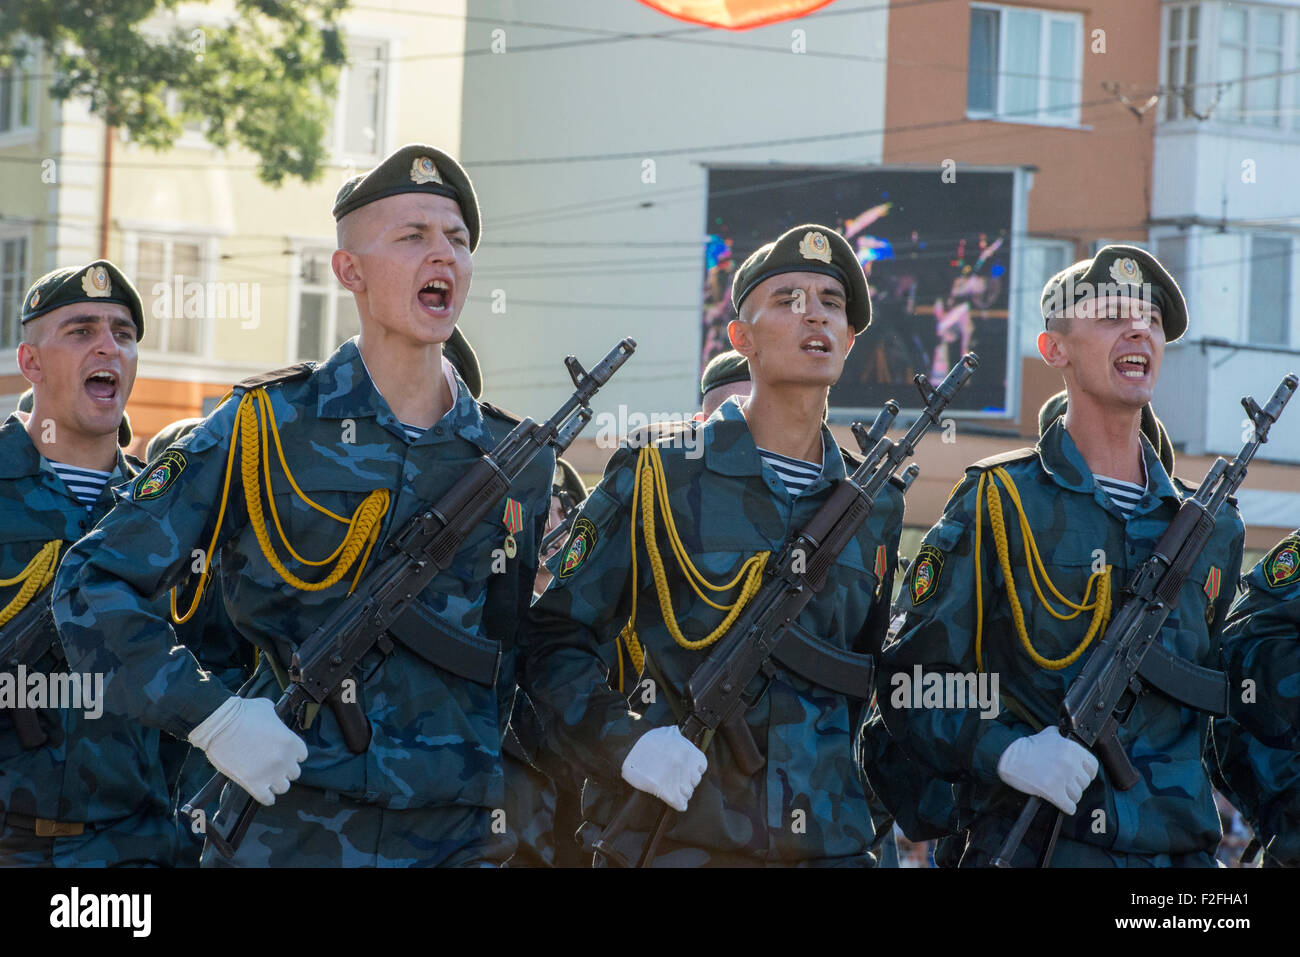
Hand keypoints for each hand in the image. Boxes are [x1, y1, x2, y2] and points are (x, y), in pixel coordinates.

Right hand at [188, 697, 308, 806]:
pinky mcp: (254, 784)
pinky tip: (262, 792)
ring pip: (283, 787)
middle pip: (294, 773)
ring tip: (267, 779)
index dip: (292, 756)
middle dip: (284, 770)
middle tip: (273, 766)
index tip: (284, 755)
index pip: (301, 756)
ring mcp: (270, 773)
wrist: (220, 724)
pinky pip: (267, 799)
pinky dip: (266, 797)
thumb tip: (275, 721)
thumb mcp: (268, 708)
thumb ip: (276, 718)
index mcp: (291, 741)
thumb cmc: (242, 713)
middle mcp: (284, 759)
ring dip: (276, 783)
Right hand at [621, 726, 706, 812]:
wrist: (627, 751)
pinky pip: (681, 804)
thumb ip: (676, 736)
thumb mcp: (665, 733)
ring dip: (682, 793)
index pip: (701, 766)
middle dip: (687, 781)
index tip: (687, 770)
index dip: (694, 769)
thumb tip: (679, 735)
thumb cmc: (644, 741)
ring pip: (688, 793)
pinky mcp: (667, 792)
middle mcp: (686, 766)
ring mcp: (677, 780)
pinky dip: (678, 804)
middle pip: (695, 781)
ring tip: (673, 789)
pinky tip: (673, 800)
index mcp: (688, 751)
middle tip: (677, 780)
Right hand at [997, 725, 1098, 814]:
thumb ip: (1064, 738)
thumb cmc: (1028, 748)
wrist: (1011, 760)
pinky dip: (1066, 806)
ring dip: (1069, 796)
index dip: (1087, 772)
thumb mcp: (1049, 734)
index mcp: (1072, 749)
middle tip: (1065, 782)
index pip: (1093, 767)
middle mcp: (1070, 764)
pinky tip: (1061, 802)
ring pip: (1077, 795)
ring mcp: (1062, 779)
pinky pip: (1069, 806)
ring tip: (1060, 791)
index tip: (1081, 775)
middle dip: (1075, 784)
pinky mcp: (1053, 792)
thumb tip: (1071, 742)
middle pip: (1084, 783)